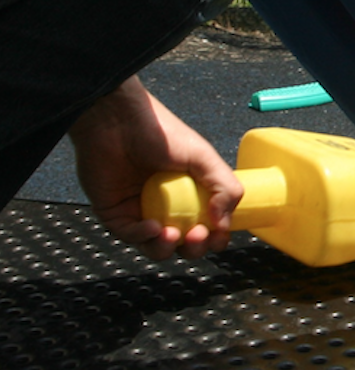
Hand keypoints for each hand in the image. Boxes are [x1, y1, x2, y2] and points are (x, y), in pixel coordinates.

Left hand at [67, 76, 242, 259]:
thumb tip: (225, 223)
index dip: (216, 237)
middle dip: (195, 247)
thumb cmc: (159, 132)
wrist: (117, 121)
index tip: (218, 235)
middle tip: (197, 234)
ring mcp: (141, 211)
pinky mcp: (115, 213)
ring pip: (157, 247)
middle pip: (185, 244)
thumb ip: (225, 188)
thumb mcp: (204, 157)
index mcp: (192, 193)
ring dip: (168, 249)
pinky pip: (131, 237)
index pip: (209, 226)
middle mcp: (168, 205)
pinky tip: (151, 226)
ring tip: (172, 236)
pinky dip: (143, 237)